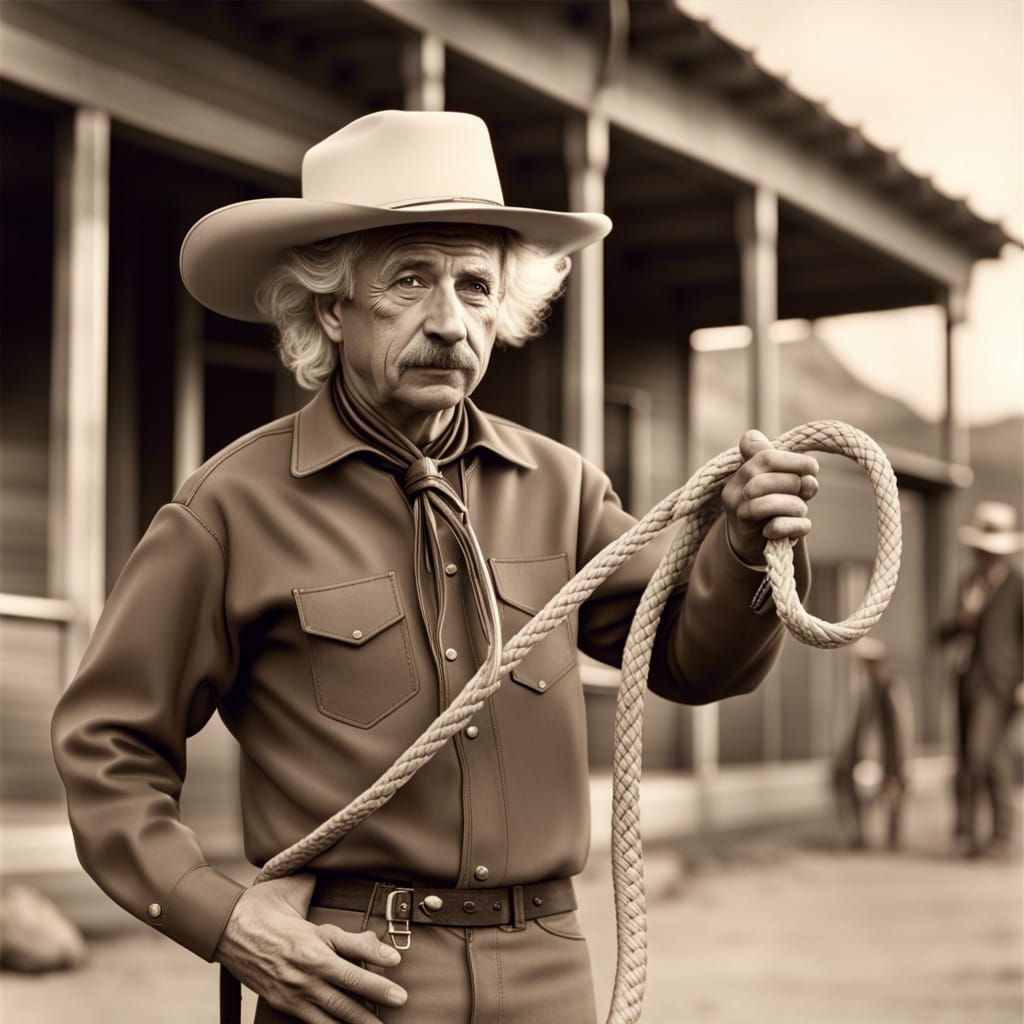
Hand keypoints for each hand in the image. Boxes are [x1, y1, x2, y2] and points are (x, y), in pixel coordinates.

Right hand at [215, 874, 406, 1023]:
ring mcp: (295, 989)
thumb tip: (334, 864)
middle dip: (378, 994)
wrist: (223, 928)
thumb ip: (318, 884)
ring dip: (359, 1020)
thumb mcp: (294, 889)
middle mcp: (307, 966)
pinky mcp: (283, 1003)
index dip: (376, 953)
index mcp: (312, 937)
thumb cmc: (261, 905)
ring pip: (335, 1010)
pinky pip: (312, 1022)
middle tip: (402, 1000)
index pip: (351, 946)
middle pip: (350, 983)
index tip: (397, 960)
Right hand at [722, 429, 818, 565]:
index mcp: (744, 469)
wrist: (752, 540)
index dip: (795, 461)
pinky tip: (802, 526)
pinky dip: (797, 526)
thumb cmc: (772, 506)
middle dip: (796, 485)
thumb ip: (795, 477)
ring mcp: (737, 511)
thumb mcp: (782, 485)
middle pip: (768, 479)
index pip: (766, 456)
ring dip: (797, 506)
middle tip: (805, 493)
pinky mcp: (746, 533)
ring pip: (769, 503)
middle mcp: (734, 488)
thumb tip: (808, 480)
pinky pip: (777, 527)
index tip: (812, 468)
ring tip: (801, 511)